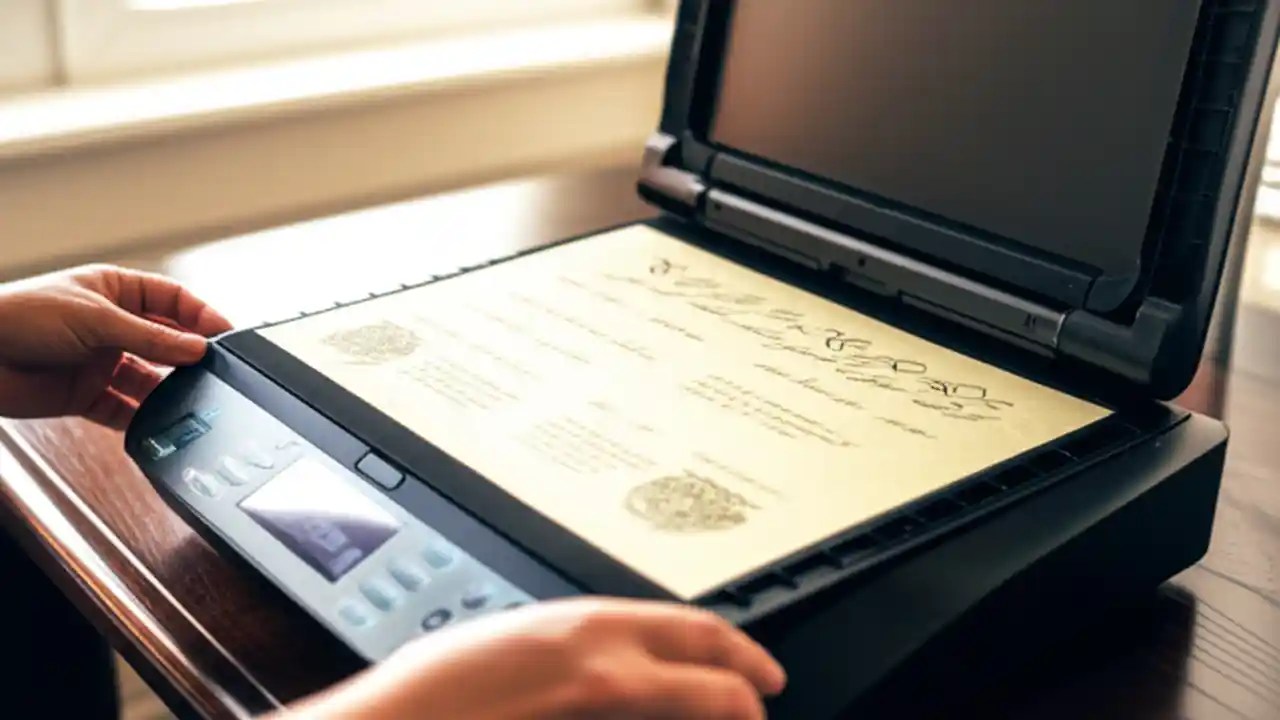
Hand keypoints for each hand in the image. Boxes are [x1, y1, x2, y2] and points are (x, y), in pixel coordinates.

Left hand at [0, 264, 231, 428]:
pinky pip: (124, 410)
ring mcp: (99, 361)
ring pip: (149, 379)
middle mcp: (110, 326)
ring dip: (168, 390)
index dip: (200, 315)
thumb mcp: (96, 319)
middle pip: (165, 342)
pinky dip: (141, 419)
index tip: (226, 335)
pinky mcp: (85, 395)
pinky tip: (156, 422)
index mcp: (114, 291)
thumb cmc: (19, 316)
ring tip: (189, 399)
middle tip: (214, 370)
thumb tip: (197, 347)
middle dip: (189, 356)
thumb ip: (151, 338)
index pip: (172, 300)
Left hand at [278, 597, 786, 719]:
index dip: (745, 706)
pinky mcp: (528, 618)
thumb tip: (674, 705)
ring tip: (717, 664)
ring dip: (694, 638)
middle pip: (692, 630)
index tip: (758, 717)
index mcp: (605, 676)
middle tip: (768, 681)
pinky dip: (645, 632)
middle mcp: (586, 634)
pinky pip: (609, 616)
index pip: (710, 687)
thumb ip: (637, 705)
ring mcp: (556, 619)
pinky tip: (645, 655)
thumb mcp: (583, 713)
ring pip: (651, 615)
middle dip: (739, 653)